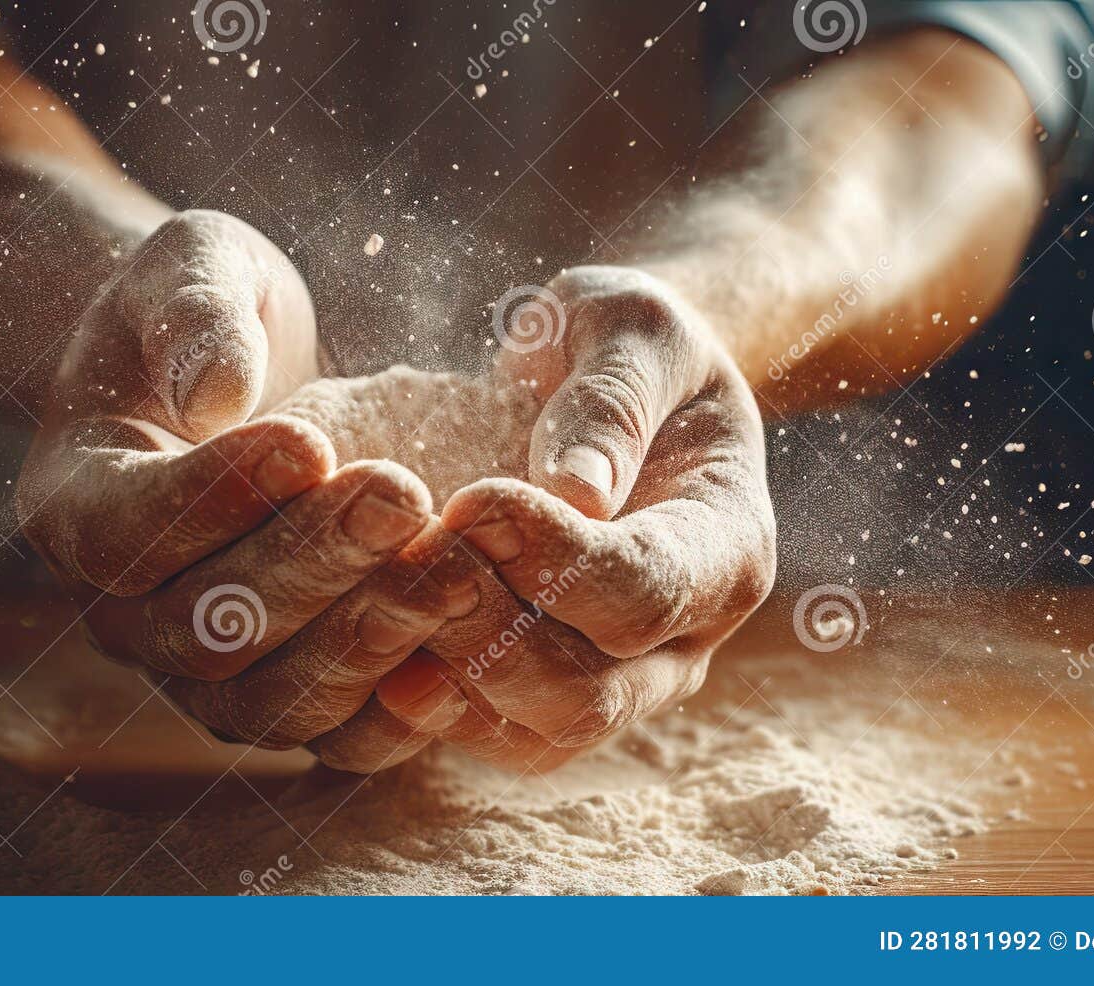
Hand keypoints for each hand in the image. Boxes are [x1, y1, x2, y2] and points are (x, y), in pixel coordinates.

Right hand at [19, 211, 473, 756]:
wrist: (240, 373)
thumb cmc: (210, 306)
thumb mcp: (193, 266)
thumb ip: (196, 313)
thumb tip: (220, 392)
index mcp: (76, 505)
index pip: (129, 531)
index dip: (215, 499)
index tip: (309, 441)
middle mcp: (126, 612)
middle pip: (205, 630)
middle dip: (310, 567)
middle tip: (402, 496)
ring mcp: (203, 672)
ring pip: (269, 701)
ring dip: (363, 645)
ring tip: (454, 573)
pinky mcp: (286, 695)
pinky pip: (334, 738)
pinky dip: (398, 713)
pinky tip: (467, 648)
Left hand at [379, 266, 776, 770]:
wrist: (607, 392)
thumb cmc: (622, 348)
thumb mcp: (632, 328)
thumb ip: (612, 397)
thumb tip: (577, 492)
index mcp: (725, 546)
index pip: (647, 589)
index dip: (557, 561)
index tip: (472, 501)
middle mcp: (682, 640)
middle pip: (591, 692)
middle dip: (490, 635)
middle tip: (413, 560)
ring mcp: (620, 683)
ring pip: (536, 734)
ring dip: (448, 681)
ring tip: (378, 607)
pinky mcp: (548, 701)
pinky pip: (490, 738)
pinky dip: (426, 709)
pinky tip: (368, 653)